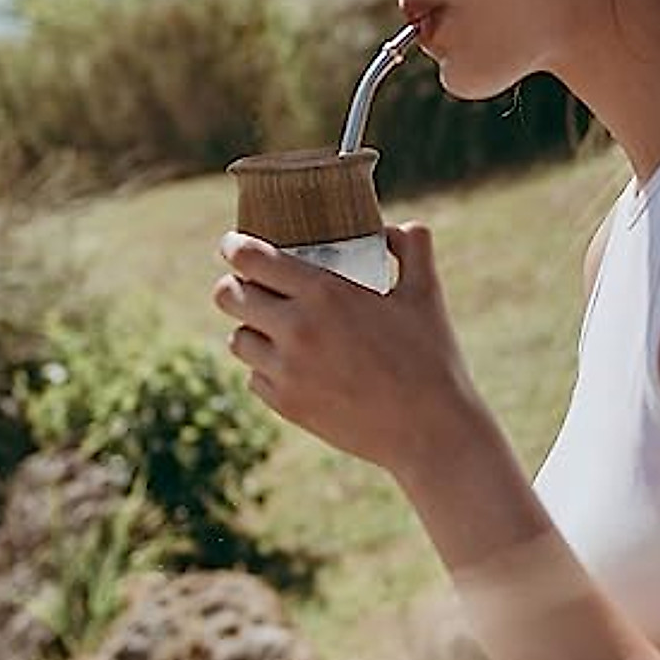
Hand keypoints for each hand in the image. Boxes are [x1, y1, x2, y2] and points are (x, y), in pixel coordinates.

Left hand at [212, 222, 481, 475]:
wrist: (430, 431)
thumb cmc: (432, 357)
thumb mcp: (427, 293)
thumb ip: (412, 248)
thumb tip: (393, 229)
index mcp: (325, 292)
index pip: (251, 259)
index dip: (234, 247)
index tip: (233, 245)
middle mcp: (296, 329)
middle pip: (228, 296)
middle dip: (233, 286)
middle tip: (249, 286)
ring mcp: (287, 371)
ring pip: (237, 339)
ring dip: (250, 329)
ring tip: (270, 328)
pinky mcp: (287, 405)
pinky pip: (254, 378)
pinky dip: (266, 369)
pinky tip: (290, 366)